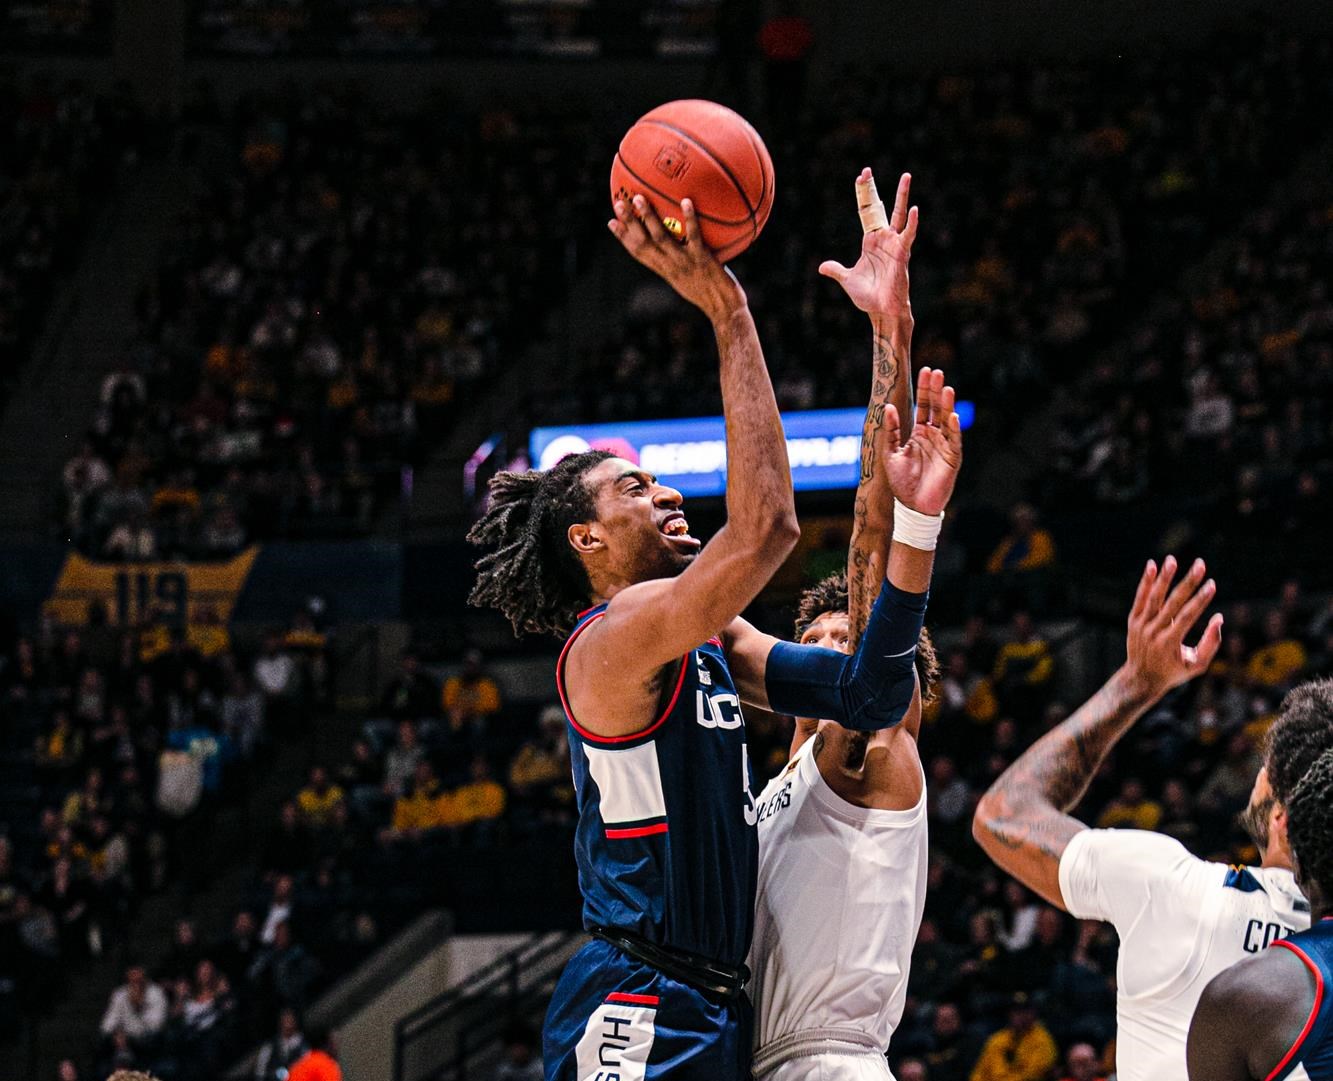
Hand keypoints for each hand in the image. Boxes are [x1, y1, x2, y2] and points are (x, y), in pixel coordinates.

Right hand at [608, 195, 746, 321]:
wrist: (724, 311)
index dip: (623, 237)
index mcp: (665, 271)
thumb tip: (682, 245)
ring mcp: (684, 263)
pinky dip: (689, 219)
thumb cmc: (711, 296)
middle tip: (619, 204)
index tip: (611, 222)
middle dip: (629, 223)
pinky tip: (686, 201)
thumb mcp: (690, 280)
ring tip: (640, 198)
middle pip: (643, 243)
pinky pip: (694, 236)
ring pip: (661, 238)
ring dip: (649, 218)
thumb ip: (682, 263)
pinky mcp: (702, 260)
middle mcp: (670, 267)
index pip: (638, 253)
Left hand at [819, 169, 917, 330]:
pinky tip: (915, 209)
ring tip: (906, 176)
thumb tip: (822, 267)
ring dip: (902, 195)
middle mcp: (883, 238)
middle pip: (878, 207)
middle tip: (867, 170)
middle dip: (872, 189)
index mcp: (870, 241)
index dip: (862, 196)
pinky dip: (912, 223)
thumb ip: (836, 270)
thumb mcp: (847, 280)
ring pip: (899, 214)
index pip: (866, 212)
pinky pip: (908, 236)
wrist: (881, 311)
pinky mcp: (902, 254)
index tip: (859, 178)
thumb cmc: (869, 296)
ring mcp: (894, 244)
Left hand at [882, 367, 961, 514]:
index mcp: (919, 433)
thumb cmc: (901, 482)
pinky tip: (952, 416)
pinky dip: (953, 429)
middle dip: (936, 391)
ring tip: (946, 388)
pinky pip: (953, 441)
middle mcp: (933, 436)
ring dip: (947, 405)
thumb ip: (891, 431)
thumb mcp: (891, 453)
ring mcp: (944, 446)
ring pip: (947, 421)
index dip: (924, 389)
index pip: (923, 406)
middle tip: (936, 372)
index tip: (925, 370)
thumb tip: (888, 407)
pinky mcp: (952, 459)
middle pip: (936, 408)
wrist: (911, 506)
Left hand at [1122, 555, 1222, 697]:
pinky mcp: (1133, 621)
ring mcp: (1141, 625)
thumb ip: (1211, 643)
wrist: (1141, 678)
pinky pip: (1140, 598)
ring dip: (1163, 577)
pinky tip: (1152, 566)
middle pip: (1172, 603)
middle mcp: (1153, 632)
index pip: (1188, 616)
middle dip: (1188, 582)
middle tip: (1200, 564)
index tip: (1212, 584)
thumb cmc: (1175, 672)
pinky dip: (1145, 582)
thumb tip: (1219, 619)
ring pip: (1153, 597)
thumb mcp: (1197, 665)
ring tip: (1172, 559)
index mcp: (1170, 643)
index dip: (1201, 600)